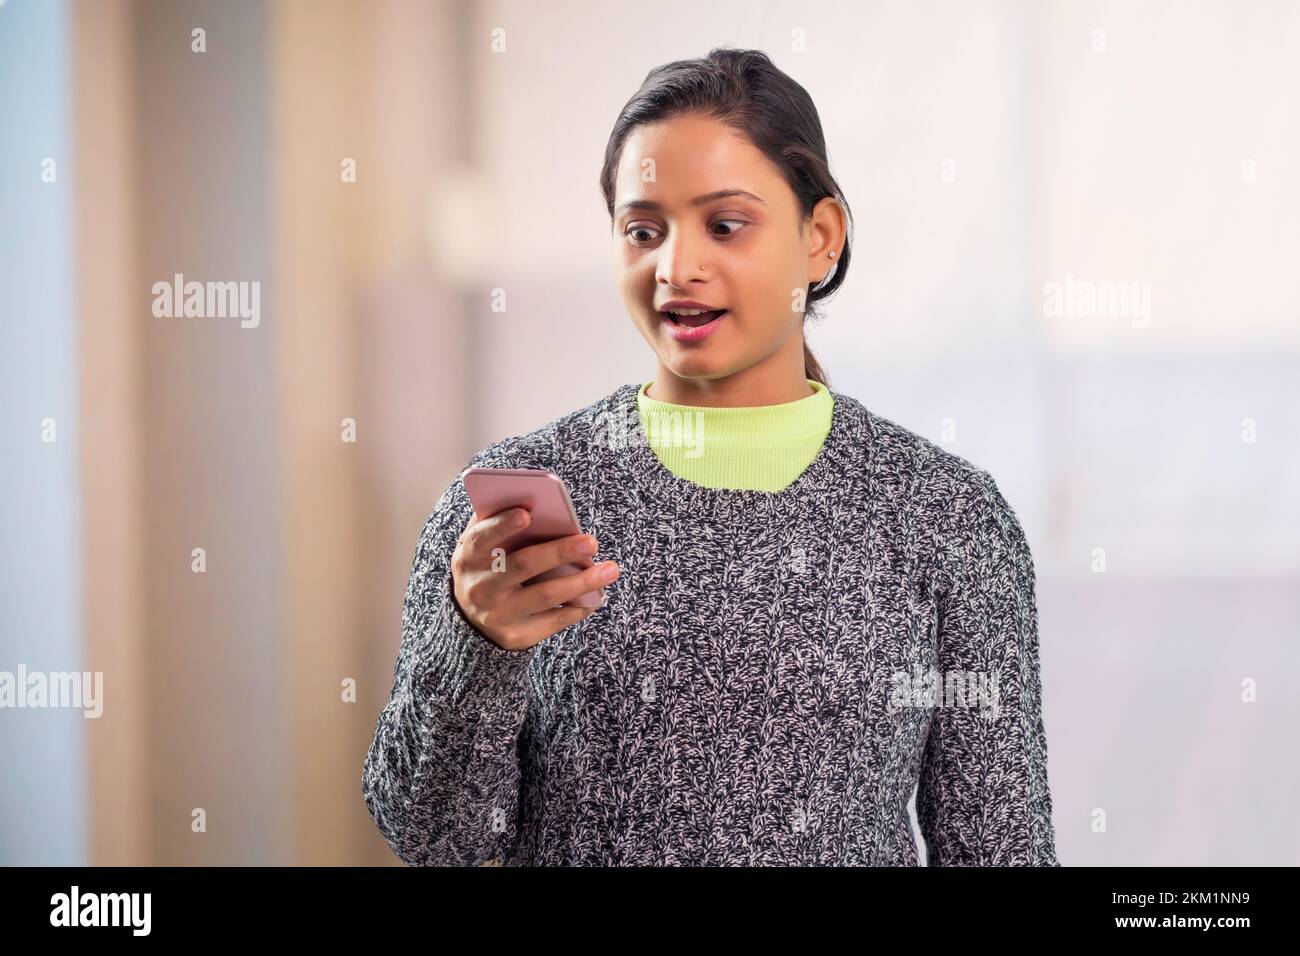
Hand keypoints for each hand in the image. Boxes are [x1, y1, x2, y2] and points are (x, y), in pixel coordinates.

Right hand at [450, 507, 619, 649]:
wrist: (471, 618)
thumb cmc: (487, 565)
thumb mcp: (481, 545)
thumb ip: (498, 521)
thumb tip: (533, 500)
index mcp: (468, 557)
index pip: (482, 538)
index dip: (502, 525)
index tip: (527, 514)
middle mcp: (480, 587)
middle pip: (524, 565)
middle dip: (560, 552)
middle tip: (592, 542)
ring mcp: (497, 615)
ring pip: (545, 595)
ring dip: (582, 582)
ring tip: (610, 570)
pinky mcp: (515, 637)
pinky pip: (553, 621)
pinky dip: (578, 607)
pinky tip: (597, 595)